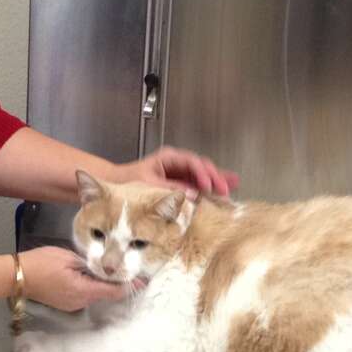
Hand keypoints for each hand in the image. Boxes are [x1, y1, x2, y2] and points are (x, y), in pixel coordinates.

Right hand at [19, 246, 126, 311]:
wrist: (16, 276)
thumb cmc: (41, 262)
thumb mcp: (67, 257)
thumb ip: (89, 263)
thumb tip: (105, 266)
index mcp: (83, 290)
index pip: (113, 291)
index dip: (129, 285)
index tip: (143, 281)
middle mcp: (80, 302)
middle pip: (105, 294)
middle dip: (117, 284)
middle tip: (130, 271)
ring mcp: (72, 305)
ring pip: (95, 295)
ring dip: (103, 286)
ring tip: (112, 272)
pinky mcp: (65, 304)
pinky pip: (84, 296)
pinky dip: (91, 288)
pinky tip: (91, 277)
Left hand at [113, 146, 239, 197]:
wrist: (118, 182)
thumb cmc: (129, 180)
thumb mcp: (149, 184)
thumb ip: (170, 188)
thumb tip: (192, 194)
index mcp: (169, 157)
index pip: (191, 162)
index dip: (202, 173)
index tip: (208, 185)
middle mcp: (177, 162)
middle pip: (201, 166)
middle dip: (214, 177)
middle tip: (224, 189)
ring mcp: (180, 171)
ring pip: (204, 172)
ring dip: (217, 179)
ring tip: (234, 184)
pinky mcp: (181, 181)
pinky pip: (199, 181)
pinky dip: (212, 184)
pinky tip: (226, 185)